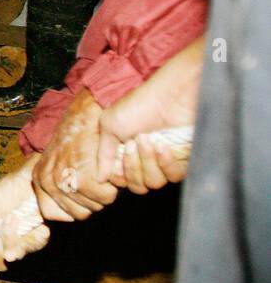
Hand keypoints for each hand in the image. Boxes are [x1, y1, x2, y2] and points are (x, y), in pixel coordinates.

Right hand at [0, 154, 50, 275]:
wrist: (34, 180)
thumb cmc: (9, 190)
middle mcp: (6, 240)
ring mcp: (23, 239)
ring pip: (15, 254)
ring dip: (12, 238)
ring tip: (14, 218)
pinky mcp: (39, 236)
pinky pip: (33, 245)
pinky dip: (30, 235)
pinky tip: (29, 221)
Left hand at [32, 89, 118, 221]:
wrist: (89, 113)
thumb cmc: (79, 135)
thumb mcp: (58, 159)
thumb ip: (58, 183)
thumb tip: (68, 213)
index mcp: (39, 179)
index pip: (51, 214)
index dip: (71, 209)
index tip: (82, 195)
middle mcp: (47, 182)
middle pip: (78, 213)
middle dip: (92, 200)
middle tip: (97, 178)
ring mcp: (64, 181)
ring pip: (94, 206)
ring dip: (104, 192)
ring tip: (102, 171)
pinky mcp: (83, 178)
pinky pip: (105, 197)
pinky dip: (113, 185)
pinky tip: (109, 169)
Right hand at [96, 39, 203, 190]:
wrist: (170, 97)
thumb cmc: (139, 106)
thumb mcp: (110, 126)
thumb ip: (103, 155)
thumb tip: (99, 179)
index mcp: (124, 153)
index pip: (120, 180)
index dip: (119, 174)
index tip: (120, 151)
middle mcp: (143, 161)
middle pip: (136, 186)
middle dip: (132, 165)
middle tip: (132, 143)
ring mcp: (163, 162)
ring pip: (153, 183)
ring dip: (147, 162)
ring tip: (148, 140)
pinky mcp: (182, 161)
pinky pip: (173, 177)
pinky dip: (165, 163)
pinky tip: (163, 146)